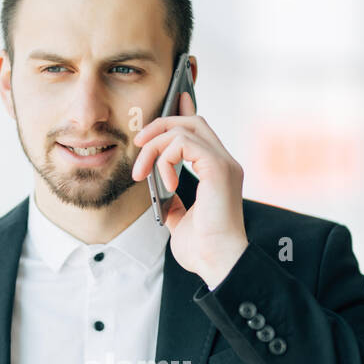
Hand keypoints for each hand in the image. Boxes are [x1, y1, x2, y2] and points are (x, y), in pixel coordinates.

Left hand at [132, 90, 247, 287]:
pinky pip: (183, 144)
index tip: (172, 100)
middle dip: (160, 126)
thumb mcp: (181, 220)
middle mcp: (225, 163)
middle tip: (138, 144)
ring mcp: (223, 164)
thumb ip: (174, 203)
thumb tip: (162, 194)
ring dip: (154, 148)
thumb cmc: (203, 249)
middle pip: (193, 122)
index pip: (201, 131)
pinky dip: (166, 160)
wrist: (217, 262)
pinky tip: (166, 183)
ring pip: (183, 130)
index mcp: (218, 172)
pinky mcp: (218, 169)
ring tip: (142, 173)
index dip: (184, 112)